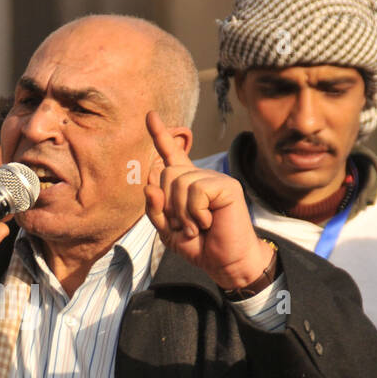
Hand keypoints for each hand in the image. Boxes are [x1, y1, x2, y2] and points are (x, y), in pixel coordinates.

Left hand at [143, 111, 270, 290]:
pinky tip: (208, 221)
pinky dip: (196, 212)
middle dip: (168, 207)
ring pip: (179, 183)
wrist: (223, 262)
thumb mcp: (167, 230)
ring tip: (197, 226)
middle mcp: (200, 176)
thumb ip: (155, 209)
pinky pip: (196, 190)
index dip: (159, 135)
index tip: (150, 115)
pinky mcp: (227, 186)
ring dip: (183, 214)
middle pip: (165, 174)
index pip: (170, 155)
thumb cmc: (198, 245)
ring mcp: (214, 179)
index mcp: (185, 184)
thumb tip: (150, 186)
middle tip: (185, 226)